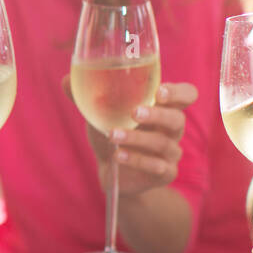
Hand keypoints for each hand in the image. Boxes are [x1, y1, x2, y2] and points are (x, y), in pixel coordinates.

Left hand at [63, 77, 195, 195]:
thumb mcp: (99, 113)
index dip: (178, 92)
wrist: (112, 170)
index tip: (159, 91)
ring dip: (137, 139)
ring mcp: (170, 152)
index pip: (186, 94)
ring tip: (112, 136)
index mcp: (162, 107)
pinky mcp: (165, 173)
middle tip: (134, 113)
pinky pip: (157, 167)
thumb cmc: (112, 131)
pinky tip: (118, 156)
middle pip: (177, 119)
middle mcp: (171, 129)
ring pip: (163, 144)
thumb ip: (86, 97)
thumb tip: (65, 80)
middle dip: (157, 115)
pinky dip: (136, 160)